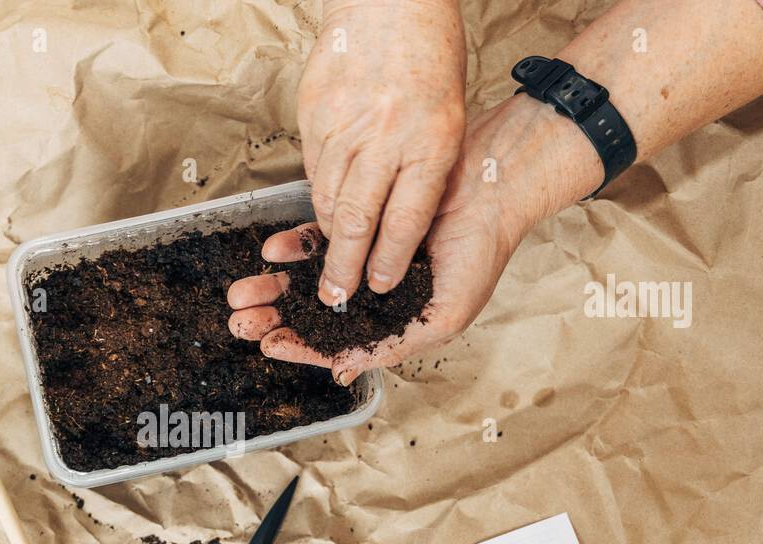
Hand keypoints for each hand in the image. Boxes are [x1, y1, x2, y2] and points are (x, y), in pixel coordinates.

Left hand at [228, 95, 603, 382]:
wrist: (492, 188)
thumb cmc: (480, 255)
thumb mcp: (444, 315)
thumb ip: (394, 343)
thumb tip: (342, 370)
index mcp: (389, 321)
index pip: (337, 343)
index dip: (302, 346)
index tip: (269, 344)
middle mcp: (369, 292)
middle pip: (311, 312)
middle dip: (274, 317)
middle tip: (241, 319)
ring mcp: (361, 257)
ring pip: (305, 278)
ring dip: (272, 286)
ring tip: (240, 292)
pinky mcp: (358, 222)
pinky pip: (316, 237)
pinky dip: (293, 245)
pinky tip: (272, 251)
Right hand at [297, 0, 465, 304]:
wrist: (389, 3)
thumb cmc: (429, 58)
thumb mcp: (449, 122)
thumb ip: (425, 173)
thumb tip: (400, 224)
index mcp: (430, 142)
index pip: (405, 221)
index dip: (389, 261)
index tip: (378, 287)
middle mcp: (386, 138)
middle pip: (358, 221)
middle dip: (345, 266)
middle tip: (335, 295)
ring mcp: (345, 126)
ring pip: (329, 198)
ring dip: (330, 231)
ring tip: (332, 251)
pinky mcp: (314, 116)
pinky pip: (313, 170)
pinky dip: (319, 192)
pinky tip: (327, 201)